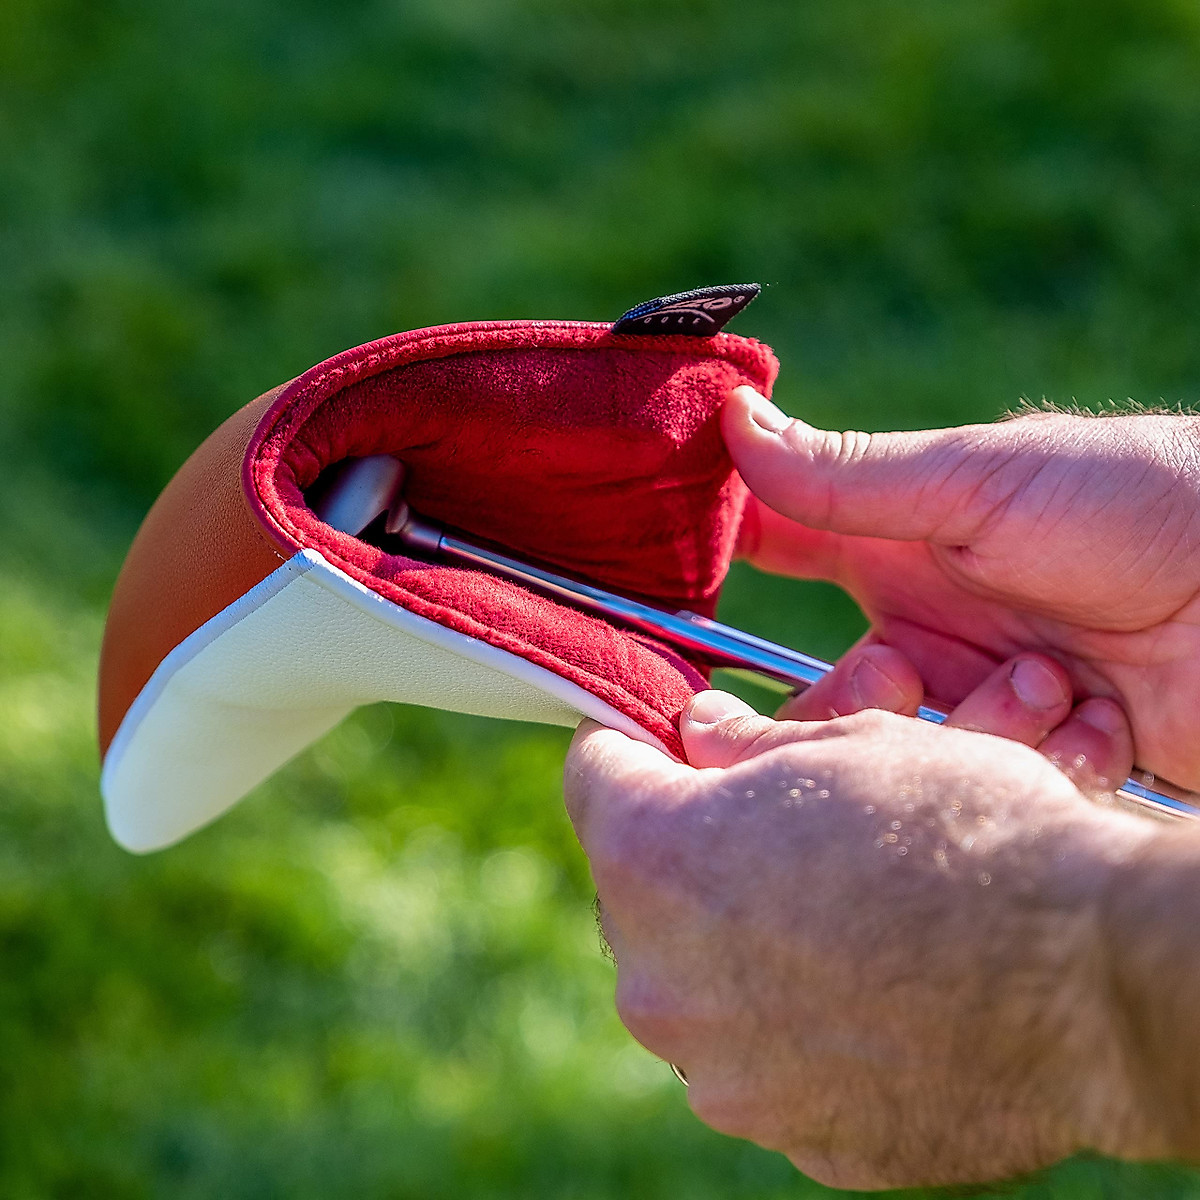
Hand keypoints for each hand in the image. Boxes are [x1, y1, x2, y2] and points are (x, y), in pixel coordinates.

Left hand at [565, 698, 1161, 1188]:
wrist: (1095, 980)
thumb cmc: (969, 837)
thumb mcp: (852, 746)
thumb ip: (745, 746)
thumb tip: (699, 735)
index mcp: (655, 859)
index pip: (595, 772)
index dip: (636, 743)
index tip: (674, 741)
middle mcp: (662, 981)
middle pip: (639, 887)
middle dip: (692, 847)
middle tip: (777, 825)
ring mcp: (724, 1075)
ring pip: (696, 982)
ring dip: (740, 942)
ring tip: (839, 909)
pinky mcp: (794, 1135)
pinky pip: (762, 1058)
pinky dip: (794, 1021)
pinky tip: (874, 990)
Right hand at [723, 390, 1199, 787]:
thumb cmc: (1141, 503)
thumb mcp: (980, 483)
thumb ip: (847, 476)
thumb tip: (730, 418)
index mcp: (902, 552)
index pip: (779, 558)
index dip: (722, 580)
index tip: (671, 609)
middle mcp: (934, 633)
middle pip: (830, 701)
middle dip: (865, 702)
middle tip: (910, 678)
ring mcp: (988, 702)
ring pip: (909, 759)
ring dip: (982, 728)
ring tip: (1062, 686)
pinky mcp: (1045, 764)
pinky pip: (996, 794)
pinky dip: (1053, 763)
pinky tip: (1113, 725)